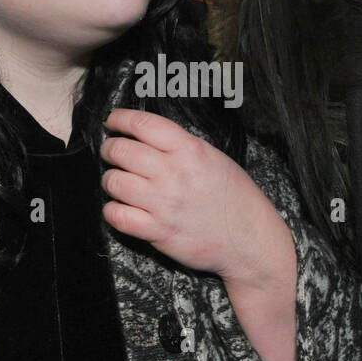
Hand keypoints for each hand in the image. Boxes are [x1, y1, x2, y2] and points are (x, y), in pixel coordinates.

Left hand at [101, 109, 298, 360]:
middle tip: (111, 153)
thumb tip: (148, 138)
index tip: (113, 122)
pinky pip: (117, 216)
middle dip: (110, 149)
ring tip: (117, 181)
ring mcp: (164, 204)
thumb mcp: (215, 159)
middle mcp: (174, 174)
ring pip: (114, 182)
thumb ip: (183, 147)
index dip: (120, 119)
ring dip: (110, 180)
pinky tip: (120, 207)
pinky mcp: (158, 232)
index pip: (143, 124)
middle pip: (121, 151)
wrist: (251, 241)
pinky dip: (113, 210)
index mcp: (191, 150)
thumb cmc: (236, 199)